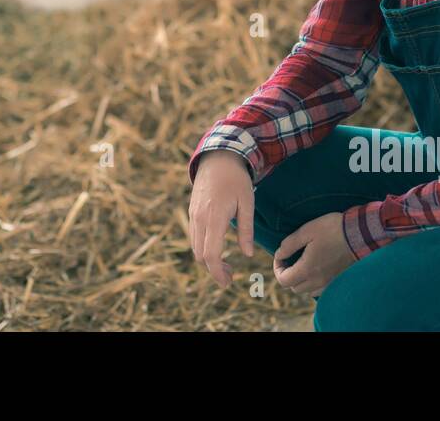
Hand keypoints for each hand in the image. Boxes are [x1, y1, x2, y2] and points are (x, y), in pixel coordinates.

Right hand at [189, 150, 254, 287]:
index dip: (218, 272)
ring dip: (208, 259)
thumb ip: (246, 230)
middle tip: (230, 275)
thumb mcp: (247, 203)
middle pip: (200, 255)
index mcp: (214, 218)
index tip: (227, 282)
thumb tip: (248, 254)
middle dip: (213, 270)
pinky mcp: (192, 212)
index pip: (211, 255)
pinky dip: (203, 247)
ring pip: (195, 247)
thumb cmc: (236, 179)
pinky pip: (194, 236)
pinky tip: (217, 247)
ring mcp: (193, 215)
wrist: (217, 157)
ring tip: (225, 264)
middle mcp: (200, 219)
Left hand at [273, 212, 355, 297]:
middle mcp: (317, 281)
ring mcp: (329, 283)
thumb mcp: (307, 231)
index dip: (277, 269)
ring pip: (307, 290)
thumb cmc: (333, 230)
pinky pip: (320, 290)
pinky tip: (317, 268)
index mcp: (307, 269)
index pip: (283, 281)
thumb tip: (279, 254)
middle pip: (294, 287)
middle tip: (290, 259)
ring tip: (303, 264)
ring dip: (301, 280)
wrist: (360, 234)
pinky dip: (314, 283)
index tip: (281, 256)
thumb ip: (289, 244)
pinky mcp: (338, 281)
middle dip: (288, 275)